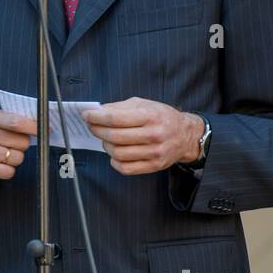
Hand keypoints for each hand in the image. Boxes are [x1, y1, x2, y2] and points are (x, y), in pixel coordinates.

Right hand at [0, 110, 37, 184]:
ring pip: (17, 158)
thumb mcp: (0, 122)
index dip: (34, 127)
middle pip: (21, 142)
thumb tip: (44, 123)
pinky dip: (8, 170)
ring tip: (5, 154)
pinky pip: (8, 171)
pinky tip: (1, 164)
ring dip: (16, 158)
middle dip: (23, 145)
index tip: (46, 130)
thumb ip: (19, 120)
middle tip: (14, 144)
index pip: (17, 122)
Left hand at [82, 98, 201, 175]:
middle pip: (114, 137)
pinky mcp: (154, 166)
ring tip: (105, 139)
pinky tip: (115, 153)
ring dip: (105, 145)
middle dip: (97, 131)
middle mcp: (154, 135)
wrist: (186, 135)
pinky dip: (114, 161)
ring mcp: (155, 152)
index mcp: (150, 116)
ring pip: (118, 153)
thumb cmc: (161, 116)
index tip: (86, 115)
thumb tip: (96, 112)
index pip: (116, 118)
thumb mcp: (144, 104)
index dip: (97, 117)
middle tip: (92, 126)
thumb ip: (119, 107)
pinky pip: (125, 168)